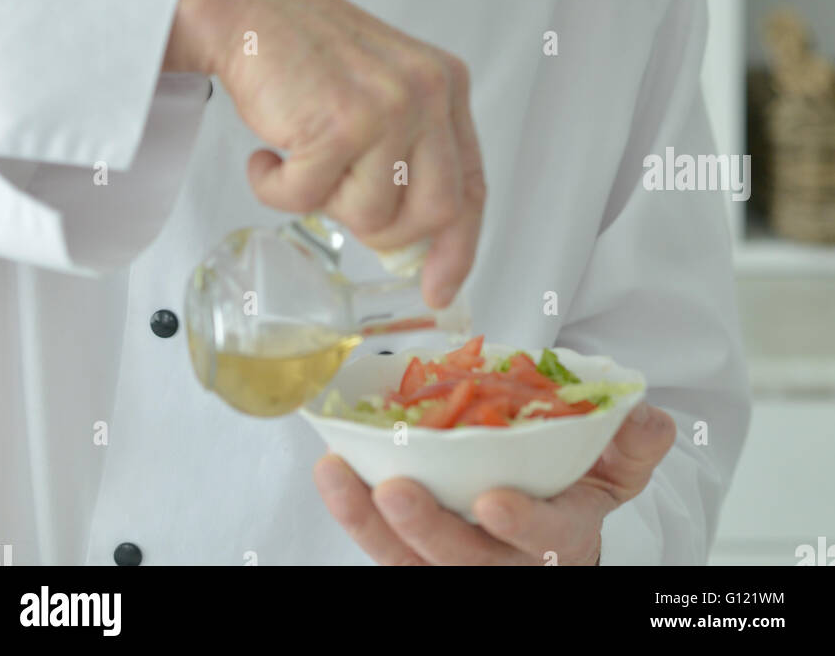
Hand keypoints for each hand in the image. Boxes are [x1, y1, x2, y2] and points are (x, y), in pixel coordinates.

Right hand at [164, 0, 485, 306]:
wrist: (245, 11)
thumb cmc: (304, 54)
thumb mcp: (382, 92)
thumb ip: (408, 152)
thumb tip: (418, 247)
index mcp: (445, 85)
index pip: (471, 185)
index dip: (459, 246)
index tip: (441, 286)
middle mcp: (426, 93)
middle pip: (433, 213)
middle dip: (385, 230)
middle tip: (342, 204)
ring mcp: (386, 108)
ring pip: (372, 216)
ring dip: (325, 201)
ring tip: (303, 156)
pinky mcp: (338, 126)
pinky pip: (309, 201)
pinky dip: (277, 189)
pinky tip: (270, 153)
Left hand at [313, 401, 675, 564]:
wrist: (553, 513)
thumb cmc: (581, 481)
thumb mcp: (620, 464)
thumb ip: (635, 442)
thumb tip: (647, 417)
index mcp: (561, 537)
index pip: (544, 541)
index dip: (520, 525)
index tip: (492, 501)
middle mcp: (504, 562)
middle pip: (462, 562)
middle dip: (427, 530)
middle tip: (395, 489)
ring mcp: (456, 561)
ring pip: (409, 561)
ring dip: (369, 523)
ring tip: (338, 476)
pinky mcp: (416, 554)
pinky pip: (382, 546)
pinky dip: (354, 514)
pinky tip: (333, 473)